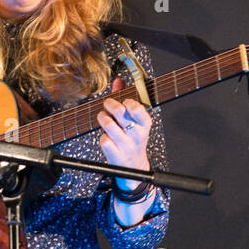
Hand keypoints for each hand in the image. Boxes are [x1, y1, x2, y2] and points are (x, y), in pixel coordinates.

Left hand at [97, 76, 151, 191]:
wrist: (134, 168)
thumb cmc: (133, 139)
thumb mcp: (135, 121)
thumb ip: (127, 99)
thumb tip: (118, 81)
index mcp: (145, 124)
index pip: (136, 107)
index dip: (126, 101)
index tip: (123, 102)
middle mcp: (137, 135)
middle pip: (119, 112)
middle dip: (110, 104)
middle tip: (107, 104)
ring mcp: (126, 146)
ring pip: (108, 124)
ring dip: (102, 118)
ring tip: (103, 117)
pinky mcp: (116, 155)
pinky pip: (104, 140)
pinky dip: (102, 136)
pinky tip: (106, 137)